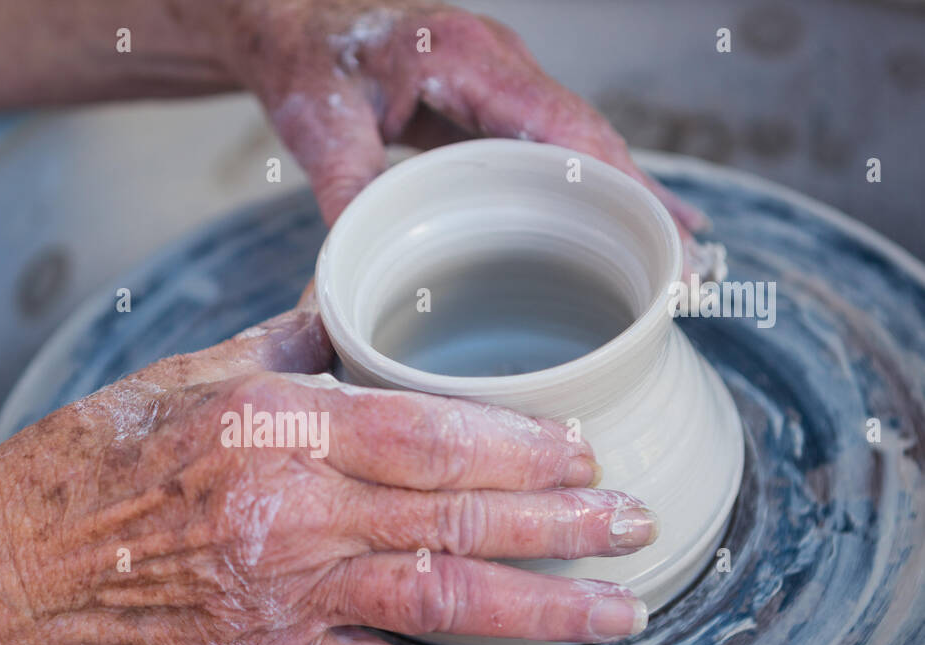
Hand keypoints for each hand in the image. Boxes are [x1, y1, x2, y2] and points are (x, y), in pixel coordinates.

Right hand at [0, 295, 657, 644]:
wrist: (18, 557)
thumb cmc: (95, 455)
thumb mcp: (188, 372)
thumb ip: (285, 343)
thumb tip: (347, 314)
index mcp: (274, 427)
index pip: (422, 433)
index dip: (514, 443)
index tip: (579, 446)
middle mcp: (294, 511)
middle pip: (454, 516)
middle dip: (559, 521)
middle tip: (639, 520)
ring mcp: (287, 589)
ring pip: (436, 599)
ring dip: (538, 606)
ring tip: (618, 608)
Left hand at [217, 0, 708, 244]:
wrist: (297, 26)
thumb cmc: (310, 64)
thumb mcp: (320, 127)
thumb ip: (344, 190)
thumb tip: (355, 272)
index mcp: (469, 59)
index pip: (562, 126)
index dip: (618, 182)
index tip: (661, 233)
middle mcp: (502, 68)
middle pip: (591, 140)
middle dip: (645, 205)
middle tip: (691, 274)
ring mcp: (504, 87)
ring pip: (581, 147)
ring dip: (631, 202)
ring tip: (681, 266)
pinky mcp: (495, 109)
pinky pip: (553, 153)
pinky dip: (591, 192)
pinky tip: (625, 230)